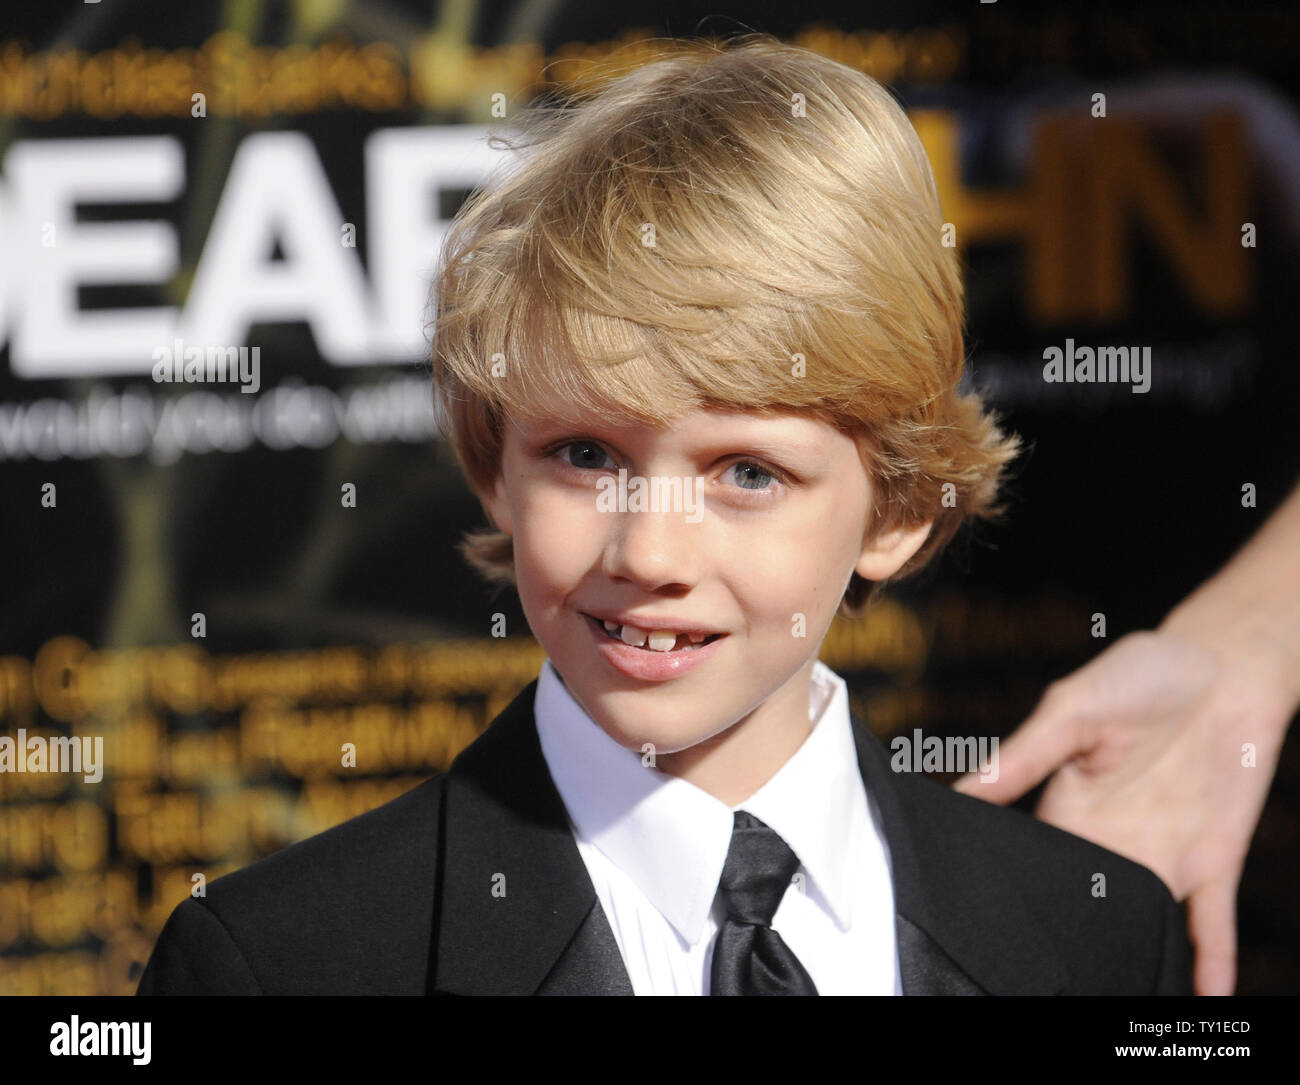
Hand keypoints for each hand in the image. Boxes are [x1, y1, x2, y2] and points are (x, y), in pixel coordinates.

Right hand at [952, 628, 1290, 995]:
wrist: (1226, 665)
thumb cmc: (1142, 673)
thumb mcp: (1073, 706)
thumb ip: (1024, 755)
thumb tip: (961, 793)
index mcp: (1062, 806)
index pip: (1026, 860)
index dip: (1005, 890)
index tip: (978, 921)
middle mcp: (1107, 841)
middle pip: (1078, 904)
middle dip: (1063, 940)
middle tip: (1040, 975)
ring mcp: (1160, 856)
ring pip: (1137, 926)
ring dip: (1125, 960)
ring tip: (1104, 991)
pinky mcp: (1212, 863)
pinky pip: (1210, 926)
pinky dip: (1209, 965)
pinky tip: (1203, 999)